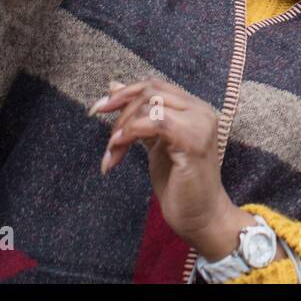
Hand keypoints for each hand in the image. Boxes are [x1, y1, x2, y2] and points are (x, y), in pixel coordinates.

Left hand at [91, 78, 282, 260]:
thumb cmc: (180, 183)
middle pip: (150, 91)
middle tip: (108, 140)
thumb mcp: (154, 144)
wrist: (201, 216)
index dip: (125, 92)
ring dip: (122, 127)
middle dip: (120, 111)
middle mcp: (201, 110)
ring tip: (112, 153)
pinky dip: (131, 133)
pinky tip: (119, 150)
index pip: (156, 85)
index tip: (99, 108)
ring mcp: (200, 124)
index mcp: (194, 108)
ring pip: (150, 105)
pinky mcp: (193, 141)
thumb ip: (139, 116)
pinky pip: (155, 122)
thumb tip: (114, 86)